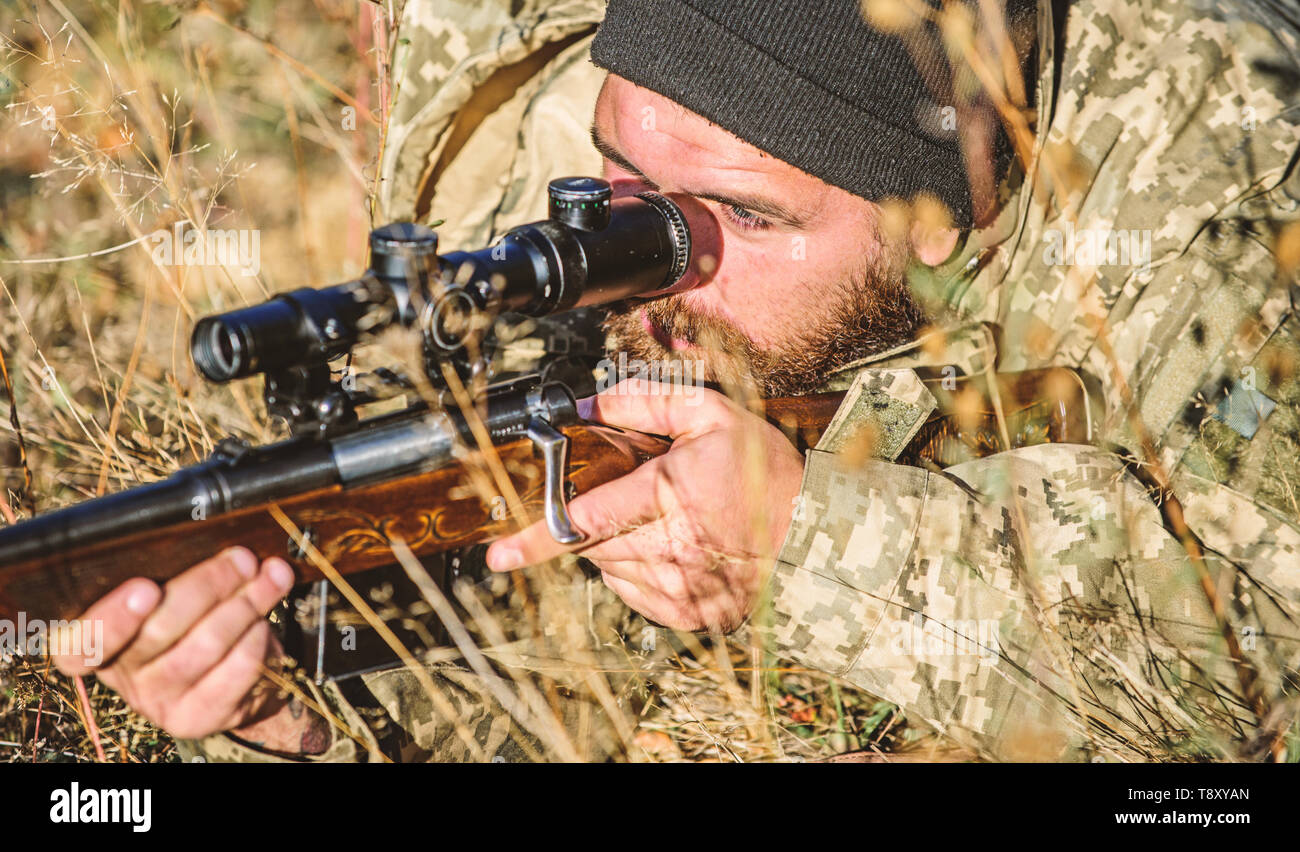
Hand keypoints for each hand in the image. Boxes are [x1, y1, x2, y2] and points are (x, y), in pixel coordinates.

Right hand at [51, 547, 324, 751]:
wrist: (237, 677)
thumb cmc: (200, 618)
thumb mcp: (179, 592)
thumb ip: (178, 572)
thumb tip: (216, 538)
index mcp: (101, 638)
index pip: (80, 643)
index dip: (111, 619)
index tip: (147, 588)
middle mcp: (122, 675)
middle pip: (158, 630)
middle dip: (209, 584)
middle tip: (241, 559)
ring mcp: (158, 701)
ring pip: (203, 647)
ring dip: (244, 605)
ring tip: (268, 579)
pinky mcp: (198, 717)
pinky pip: (235, 671)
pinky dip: (257, 639)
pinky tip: (265, 620)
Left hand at [486, 379, 804, 631]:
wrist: (817, 536)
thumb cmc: (767, 474)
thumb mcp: (713, 416)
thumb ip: (647, 402)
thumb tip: (589, 403)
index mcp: (671, 496)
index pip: (584, 521)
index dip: (535, 538)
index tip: (499, 553)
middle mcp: (672, 549)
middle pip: (593, 545)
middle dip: (593, 523)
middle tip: (629, 501)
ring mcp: (680, 588)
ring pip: (610, 568)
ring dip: (618, 544)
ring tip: (664, 520)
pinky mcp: (688, 614)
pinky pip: (634, 592)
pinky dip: (638, 569)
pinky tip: (672, 547)